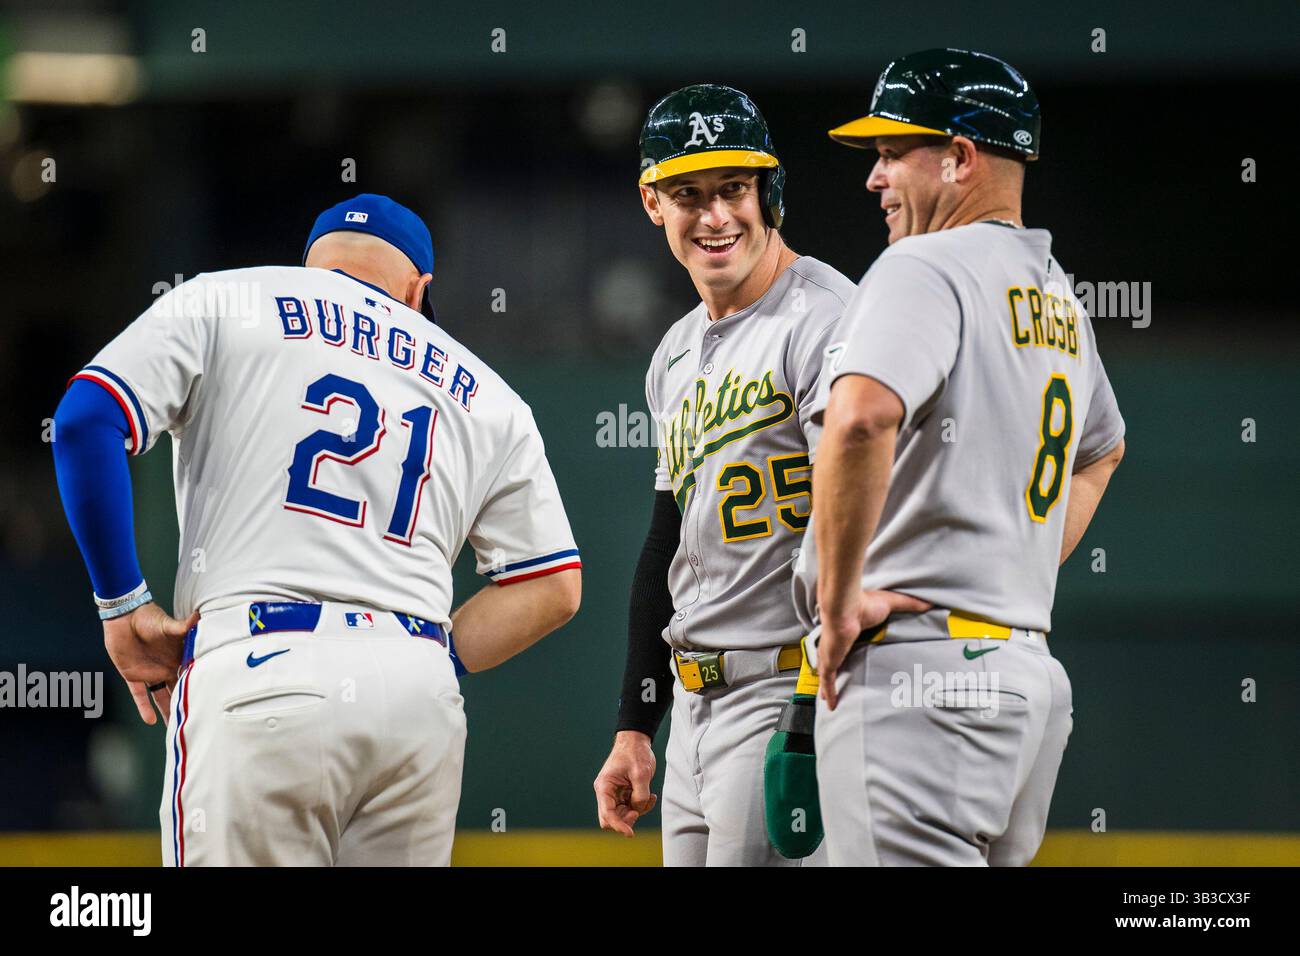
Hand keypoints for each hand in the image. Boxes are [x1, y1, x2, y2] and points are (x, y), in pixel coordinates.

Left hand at [102, 602, 198, 725]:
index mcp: (179, 656)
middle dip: (186, 704)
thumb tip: (198, 616)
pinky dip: (144, 707)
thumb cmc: (148, 617)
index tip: (210, 701)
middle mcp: (167, 667)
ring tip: (174, 729)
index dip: (199, 687)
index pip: (191, 675)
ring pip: (161, 696)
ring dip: (167, 711)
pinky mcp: (133, 676)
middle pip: (179, 689)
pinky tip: (150, 721)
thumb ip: (182, 626)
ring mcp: (151, 673)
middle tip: (197, 721)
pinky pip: (139, 695)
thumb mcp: (167, 624)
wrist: (123, 616)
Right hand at [594, 730, 657, 836]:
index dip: (618, 825)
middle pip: (610, 818)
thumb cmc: (635, 753)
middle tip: (638, 811)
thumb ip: (640, 795)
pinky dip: (641, 806)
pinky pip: (630, 808)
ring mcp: (614, 794)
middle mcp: (606, 792)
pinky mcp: (623, 793)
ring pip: (621, 815)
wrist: (636, 740)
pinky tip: (651, 796)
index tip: (630, 833)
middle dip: (625, 820)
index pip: (607, 813)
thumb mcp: (641, 773)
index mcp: (604, 786)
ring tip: (650, 797)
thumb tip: (638, 809)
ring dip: (636, 811)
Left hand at [818, 590, 930, 710]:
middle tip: (840, 686)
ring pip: (827, 675)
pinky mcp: (829, 662)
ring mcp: (830, 654)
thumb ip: (909, 604)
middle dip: (835, 673)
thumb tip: (928, 604)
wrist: (845, 607)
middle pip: (835, 663)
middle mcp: (836, 644)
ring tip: (829, 699)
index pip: (847, 646)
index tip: (854, 663)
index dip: (848, 654)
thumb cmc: (864, 603)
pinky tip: (831, 705)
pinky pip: (828, 682)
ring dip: (828, 687)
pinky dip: (829, 693)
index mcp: (849, 631)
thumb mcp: (891, 603)